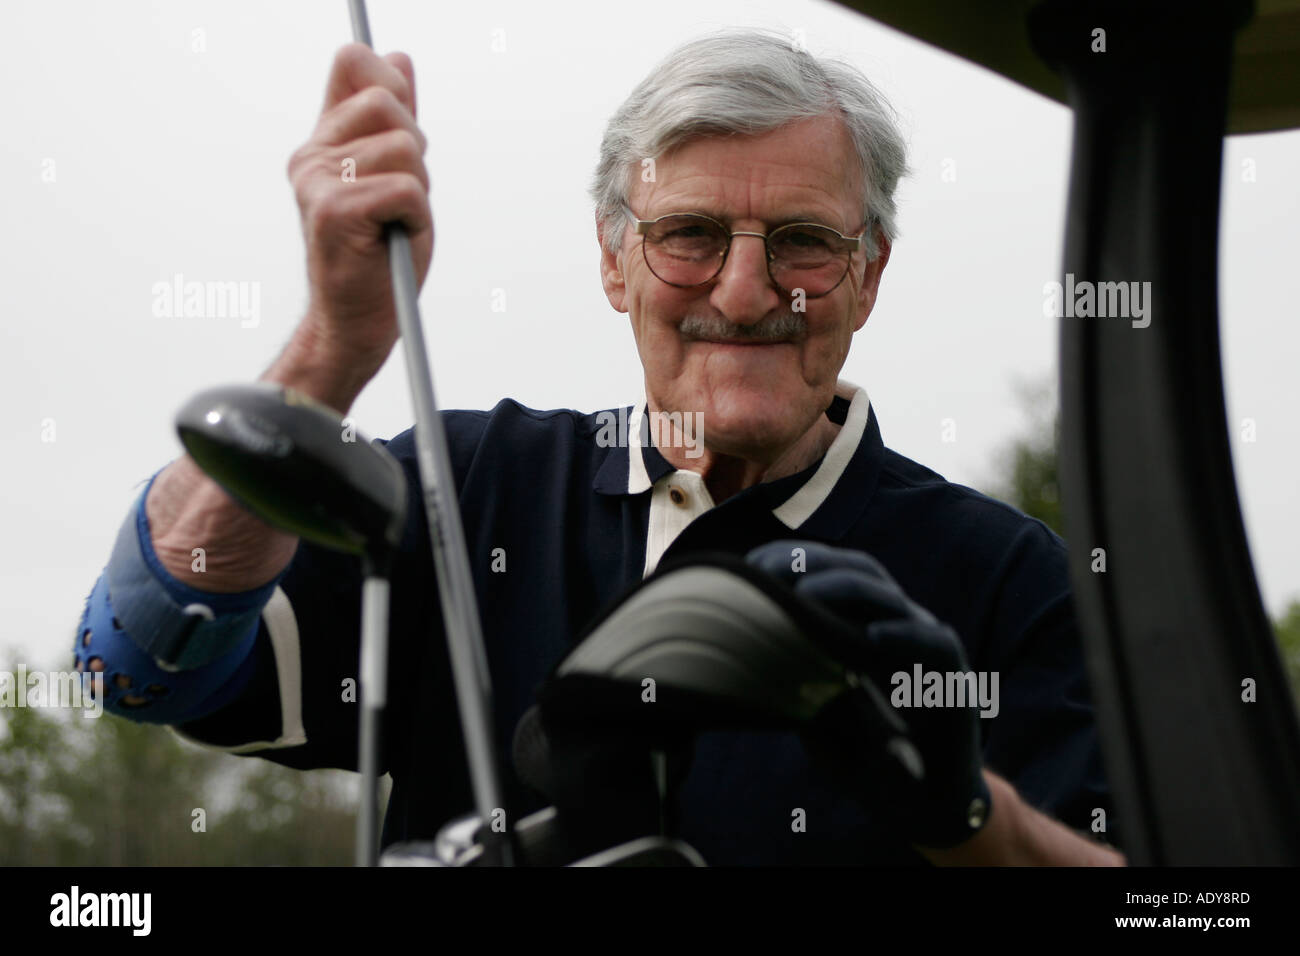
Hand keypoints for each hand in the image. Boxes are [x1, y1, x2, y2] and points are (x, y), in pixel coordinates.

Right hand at [287, 44, 432, 380]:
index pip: (353, 64)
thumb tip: (399, 59)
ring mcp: (317, 181)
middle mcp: (311, 155)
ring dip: (418, 190)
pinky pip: (406, 189)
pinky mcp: (333, 209)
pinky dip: (417, 218)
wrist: (358, 321)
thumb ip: (393, 121)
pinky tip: (394, 239)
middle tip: (399, 198)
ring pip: (404, 148)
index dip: (392, 86)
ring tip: (394, 223)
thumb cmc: (379, 257)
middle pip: (388, 104)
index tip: (401, 129)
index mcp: (322, 142)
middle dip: (415, 150)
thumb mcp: (393, 177)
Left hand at [746, 540, 991, 849]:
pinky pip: (935, 647)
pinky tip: (873, 637)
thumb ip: (796, 688)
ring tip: (807, 593)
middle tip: (771, 569)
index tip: (752, 566)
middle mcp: (898, 631)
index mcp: (866, 632)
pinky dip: (906, 637)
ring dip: (849, 590)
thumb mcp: (820, 721)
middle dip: (815, 563)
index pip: (834, 576)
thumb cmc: (871, 764)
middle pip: (862, 574)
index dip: (797, 563)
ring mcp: (928, 652)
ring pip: (892, 601)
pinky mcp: (955, 683)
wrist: (929, 810)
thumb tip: (746, 659)